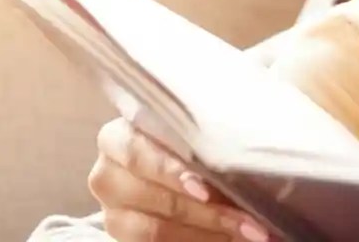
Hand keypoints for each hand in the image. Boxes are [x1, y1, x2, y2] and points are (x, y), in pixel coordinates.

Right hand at [88, 118, 270, 241]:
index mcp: (117, 138)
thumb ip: (207, 136)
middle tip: (251, 221)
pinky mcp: (123, 237)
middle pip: (155, 198)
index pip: (139, 155)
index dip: (172, 173)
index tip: (207, 191)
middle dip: (208, 213)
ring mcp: (113, 212)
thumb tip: (248, 156)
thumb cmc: (188, 138)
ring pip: (156, 231)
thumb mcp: (192, 128)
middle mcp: (107, 176)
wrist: (168, 165)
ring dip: (209, 234)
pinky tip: (230, 241)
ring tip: (250, 233)